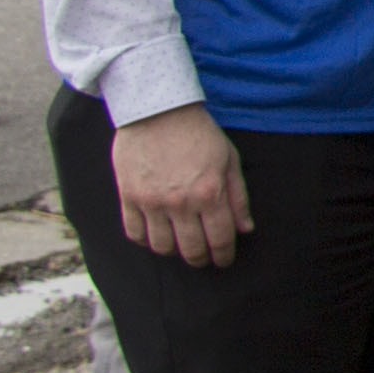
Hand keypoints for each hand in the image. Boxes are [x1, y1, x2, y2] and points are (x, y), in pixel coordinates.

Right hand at [111, 104, 248, 268]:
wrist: (158, 111)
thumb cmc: (199, 134)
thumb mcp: (229, 160)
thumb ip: (238, 197)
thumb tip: (245, 229)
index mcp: (210, 193)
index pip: (220, 239)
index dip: (224, 255)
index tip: (224, 260)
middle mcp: (180, 203)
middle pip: (191, 249)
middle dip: (201, 259)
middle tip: (203, 259)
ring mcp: (151, 202)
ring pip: (161, 247)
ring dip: (173, 252)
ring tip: (179, 246)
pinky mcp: (128, 197)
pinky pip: (134, 233)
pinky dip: (145, 240)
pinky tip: (155, 236)